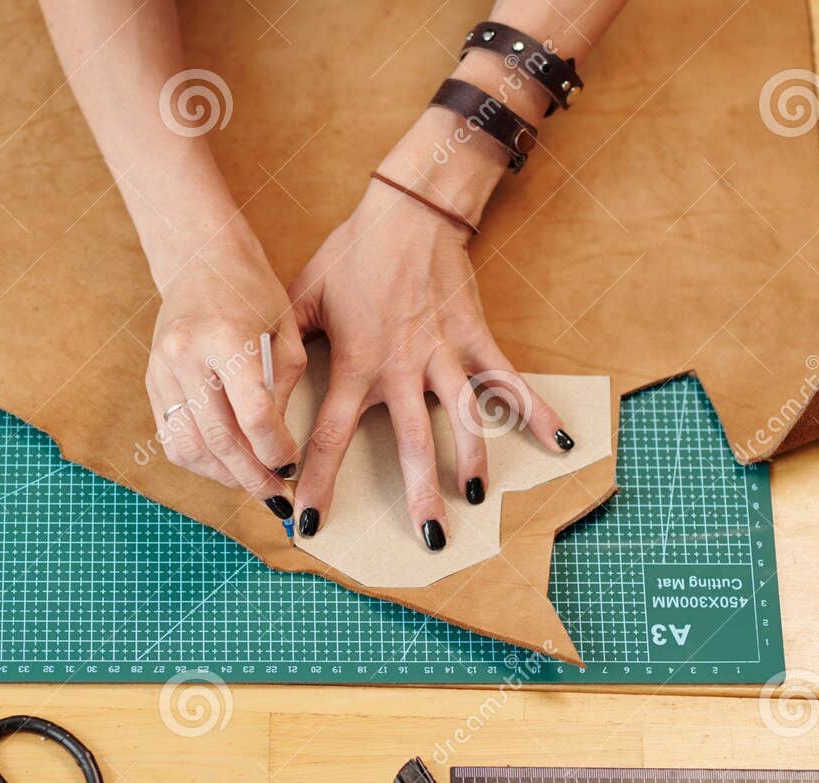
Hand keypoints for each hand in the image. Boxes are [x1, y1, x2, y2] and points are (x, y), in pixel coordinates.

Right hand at [145, 217, 306, 513]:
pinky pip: (171, 438)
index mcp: (225, 337)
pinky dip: (199, 462)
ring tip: (251, 482)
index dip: (274, 449)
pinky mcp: (151, 382)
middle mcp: (186, 355)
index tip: (290, 463)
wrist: (198, 258)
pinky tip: (225, 465)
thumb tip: (277, 447)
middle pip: (219, 438)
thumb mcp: (284, 331)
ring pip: (189, 447)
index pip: (252, 413)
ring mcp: (162, 370)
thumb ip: (282, 388)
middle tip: (275, 493)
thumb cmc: (251, 292)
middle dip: (251, 476)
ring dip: (223, 475)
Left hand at [288, 181, 569, 549]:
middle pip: (413, 442)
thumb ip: (282, 347)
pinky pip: (508, 380)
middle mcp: (403, 367)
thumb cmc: (350, 255)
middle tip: (427, 537)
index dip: (318, 480)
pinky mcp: (474, 338)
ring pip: (464, 418)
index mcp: (356, 363)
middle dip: (419, 492)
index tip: (308, 521)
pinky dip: (535, 409)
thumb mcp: (300, 296)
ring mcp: (444, 354)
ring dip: (475, 461)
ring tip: (479, 501)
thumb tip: (258, 391)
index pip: (330, 435)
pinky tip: (559, 442)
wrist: (408, 210)